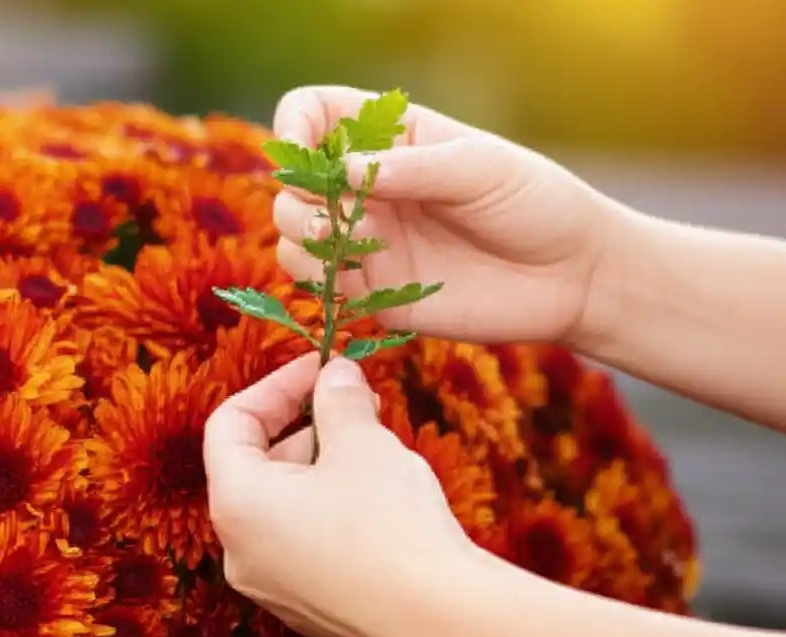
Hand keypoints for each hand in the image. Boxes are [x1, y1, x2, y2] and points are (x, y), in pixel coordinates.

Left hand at [203, 353, 481, 636]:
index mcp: (235, 503)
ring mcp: (270, 585)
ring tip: (376, 447)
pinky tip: (380, 499)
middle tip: (357, 402)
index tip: (321, 367)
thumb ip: (338, 398)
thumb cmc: (391, 524)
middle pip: (254, 465)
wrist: (441, 622)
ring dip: (321, 465)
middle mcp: (238, 549)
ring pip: (282, 505)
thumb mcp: (362, 442)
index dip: (275, 386)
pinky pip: (303, 542)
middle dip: (305, 424)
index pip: (228, 424)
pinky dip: (328, 509)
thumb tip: (335, 373)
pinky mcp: (306, 608)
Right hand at [272, 85, 624, 344]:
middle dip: (297, 198)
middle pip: (292, 182)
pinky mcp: (375, 292)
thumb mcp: (481, 168)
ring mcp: (368, 240)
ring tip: (342, 245)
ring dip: (299, 241)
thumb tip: (342, 168)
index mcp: (390, 139)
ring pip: (292, 237)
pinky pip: (321, 287)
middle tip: (333, 216)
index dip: (295, 127)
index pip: (313, 113)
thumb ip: (414, 168)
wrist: (573, 275)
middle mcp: (367, 188)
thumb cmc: (535, 203)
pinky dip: (319, 283)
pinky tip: (354, 281)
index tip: (306, 154)